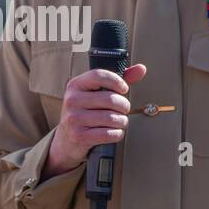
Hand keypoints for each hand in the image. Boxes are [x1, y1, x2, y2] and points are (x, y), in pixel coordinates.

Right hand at [41, 63, 147, 179]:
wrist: (66, 139)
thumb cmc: (86, 112)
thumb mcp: (96, 93)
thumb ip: (117, 81)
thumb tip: (141, 69)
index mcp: (75, 85)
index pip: (98, 75)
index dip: (116, 81)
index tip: (124, 89)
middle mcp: (72, 100)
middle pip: (110, 99)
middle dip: (124, 105)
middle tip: (124, 109)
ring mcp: (74, 119)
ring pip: (112, 118)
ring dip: (122, 121)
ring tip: (120, 121)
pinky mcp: (79, 136)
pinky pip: (109, 134)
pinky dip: (117, 134)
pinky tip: (114, 132)